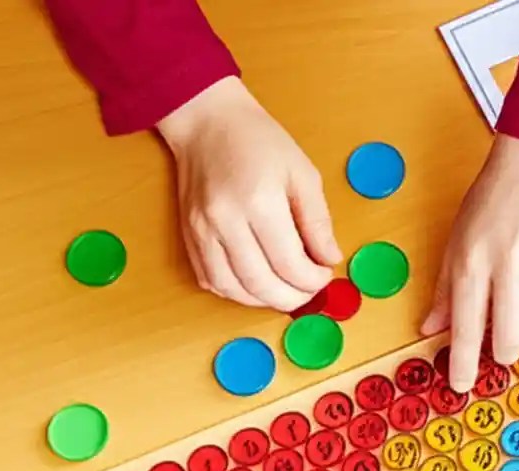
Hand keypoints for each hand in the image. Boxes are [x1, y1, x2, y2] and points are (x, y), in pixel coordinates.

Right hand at [157, 77, 340, 310]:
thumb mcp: (303, 173)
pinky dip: (236, 292)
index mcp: (259, 201)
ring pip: (232, 289)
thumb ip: (318, 220)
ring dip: (263, 301)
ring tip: (286, 292)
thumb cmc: (259, 142)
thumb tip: (330, 258)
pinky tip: (255, 285)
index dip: (313, 280)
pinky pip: (209, 280)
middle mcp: (225, 221)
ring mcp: (201, 230)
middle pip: (261, 283)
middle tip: (309, 291)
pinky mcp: (188, 235)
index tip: (325, 274)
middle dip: (292, 298)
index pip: (290, 264)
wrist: (207, 121)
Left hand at [420, 134, 518, 391]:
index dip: (464, 366)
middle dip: (506, 354)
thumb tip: (430, 329)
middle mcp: (510, 263)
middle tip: (506, 345)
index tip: (462, 387)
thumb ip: (446, 286)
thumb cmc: (495, 197)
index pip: (467, 329)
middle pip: (512, 340)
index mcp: (473, 260)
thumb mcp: (458, 237)